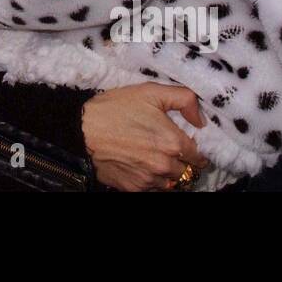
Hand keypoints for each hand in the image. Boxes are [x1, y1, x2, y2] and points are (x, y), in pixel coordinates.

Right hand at [81, 83, 209, 191]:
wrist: (81, 130)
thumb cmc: (114, 108)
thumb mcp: (150, 92)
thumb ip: (184, 99)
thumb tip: (201, 119)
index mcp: (173, 141)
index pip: (199, 155)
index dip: (196, 149)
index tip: (189, 143)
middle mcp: (165, 165)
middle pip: (188, 171)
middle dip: (183, 161)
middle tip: (171, 150)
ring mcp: (150, 179)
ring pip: (172, 182)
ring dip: (170, 173)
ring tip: (156, 159)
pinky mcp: (134, 188)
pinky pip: (154, 189)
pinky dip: (153, 181)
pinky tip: (142, 166)